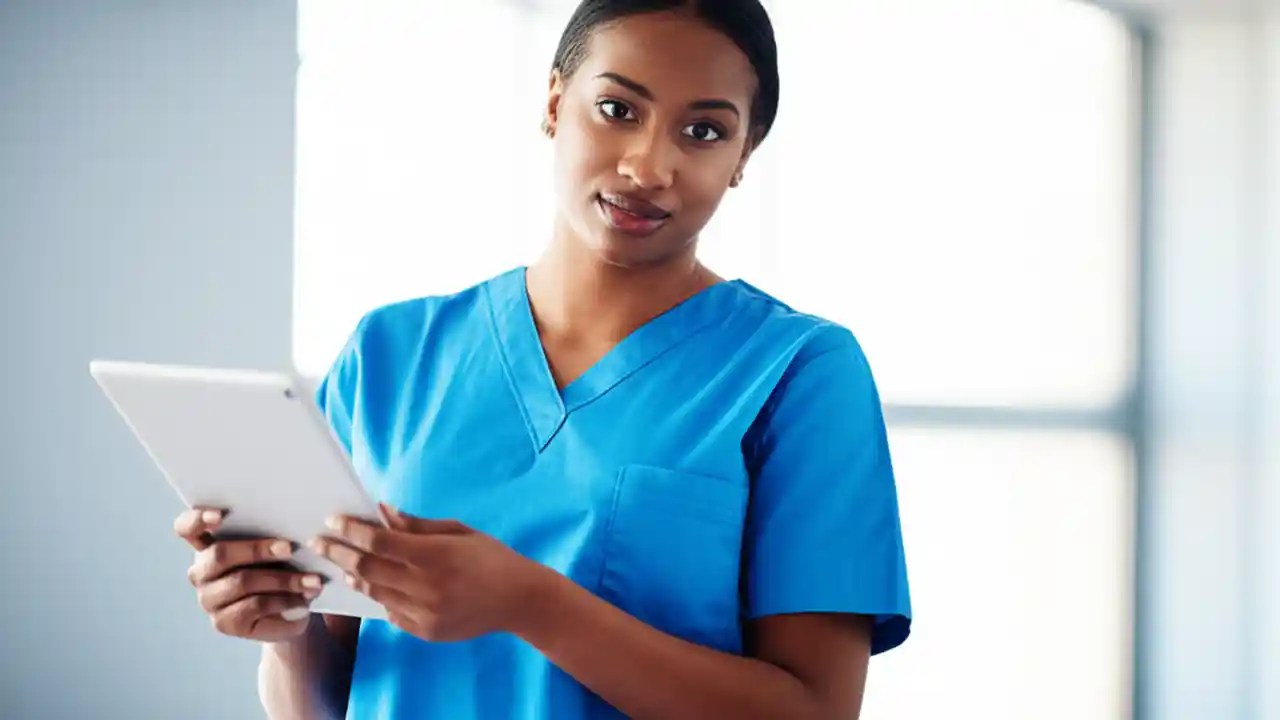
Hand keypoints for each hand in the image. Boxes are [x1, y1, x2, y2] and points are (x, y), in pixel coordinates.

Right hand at [173, 507, 325, 642]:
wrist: (292, 611)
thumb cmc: (283, 568)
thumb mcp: (278, 548)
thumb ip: (273, 533)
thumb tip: (292, 522)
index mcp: (208, 545)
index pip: (187, 528)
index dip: (197, 520)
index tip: (218, 516)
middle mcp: (201, 572)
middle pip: (219, 555)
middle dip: (256, 549)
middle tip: (289, 548)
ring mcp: (210, 600)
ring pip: (243, 581)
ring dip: (283, 579)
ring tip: (312, 580)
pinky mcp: (225, 623)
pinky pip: (255, 606)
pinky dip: (285, 600)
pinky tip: (304, 599)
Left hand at [311, 503, 552, 642]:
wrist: (518, 600)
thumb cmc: (490, 557)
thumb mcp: (458, 531)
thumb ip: (417, 525)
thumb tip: (381, 512)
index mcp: (433, 554)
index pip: (378, 540)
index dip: (351, 529)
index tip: (333, 520)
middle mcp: (425, 585)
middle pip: (368, 566)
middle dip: (339, 552)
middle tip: (319, 543)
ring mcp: (424, 611)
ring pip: (375, 592)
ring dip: (355, 576)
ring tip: (342, 566)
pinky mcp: (426, 631)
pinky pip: (391, 612)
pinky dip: (379, 596)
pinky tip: (372, 585)